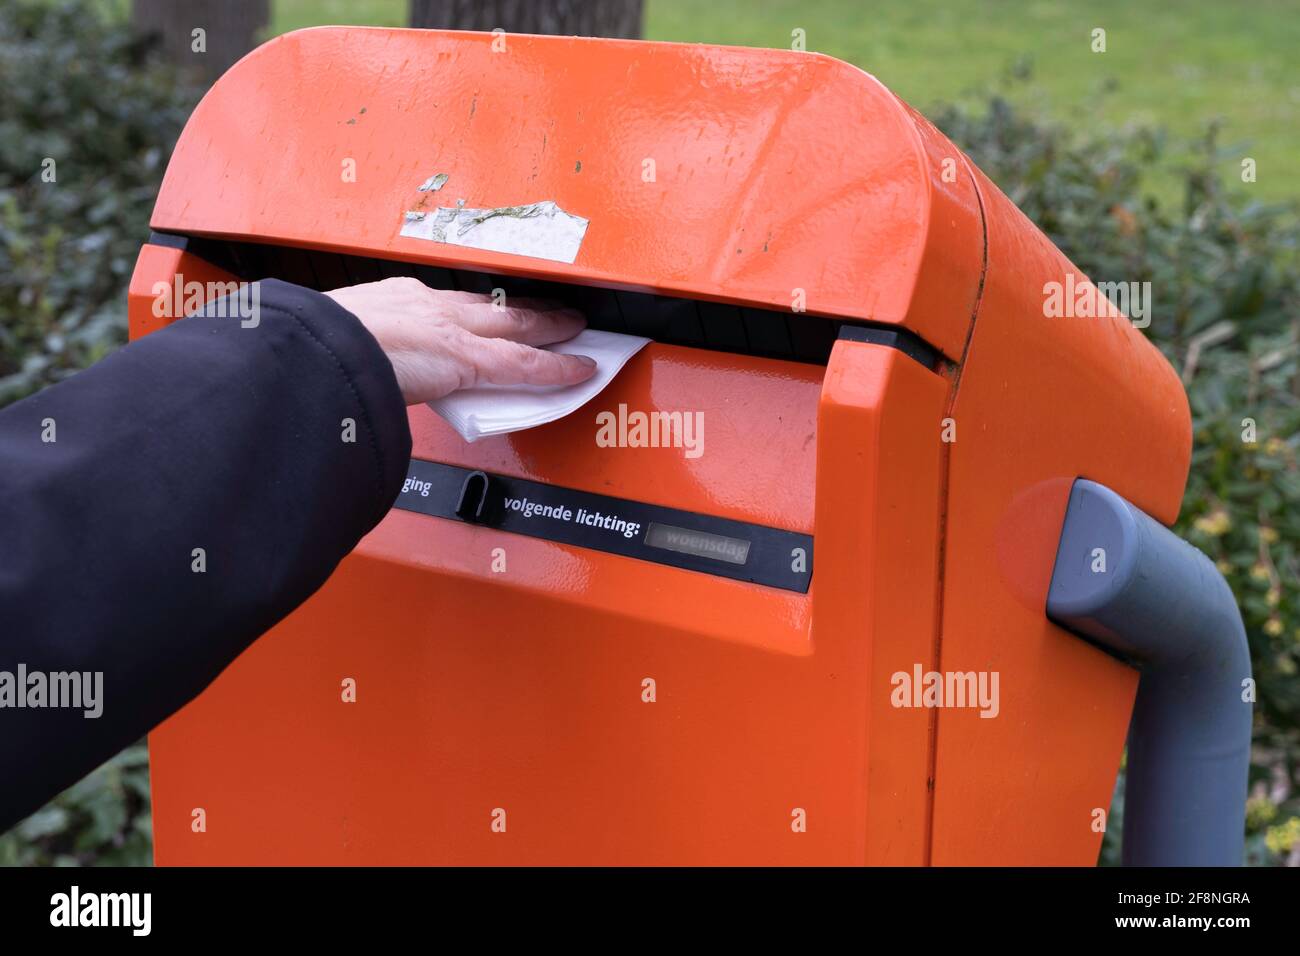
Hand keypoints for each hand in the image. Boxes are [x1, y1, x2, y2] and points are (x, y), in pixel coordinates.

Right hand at [324, 278, 596, 404]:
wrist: (309, 350)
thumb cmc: (308, 351)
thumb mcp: (333, 346)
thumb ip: (359, 360)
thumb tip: (354, 384)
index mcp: (390, 302)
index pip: (446, 304)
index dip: (475, 311)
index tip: (485, 315)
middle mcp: (425, 305)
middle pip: (489, 306)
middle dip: (524, 310)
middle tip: (552, 311)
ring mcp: (449, 328)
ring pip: (516, 325)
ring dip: (549, 327)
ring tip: (575, 331)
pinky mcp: (466, 357)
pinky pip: (525, 363)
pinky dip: (557, 367)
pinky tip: (581, 369)